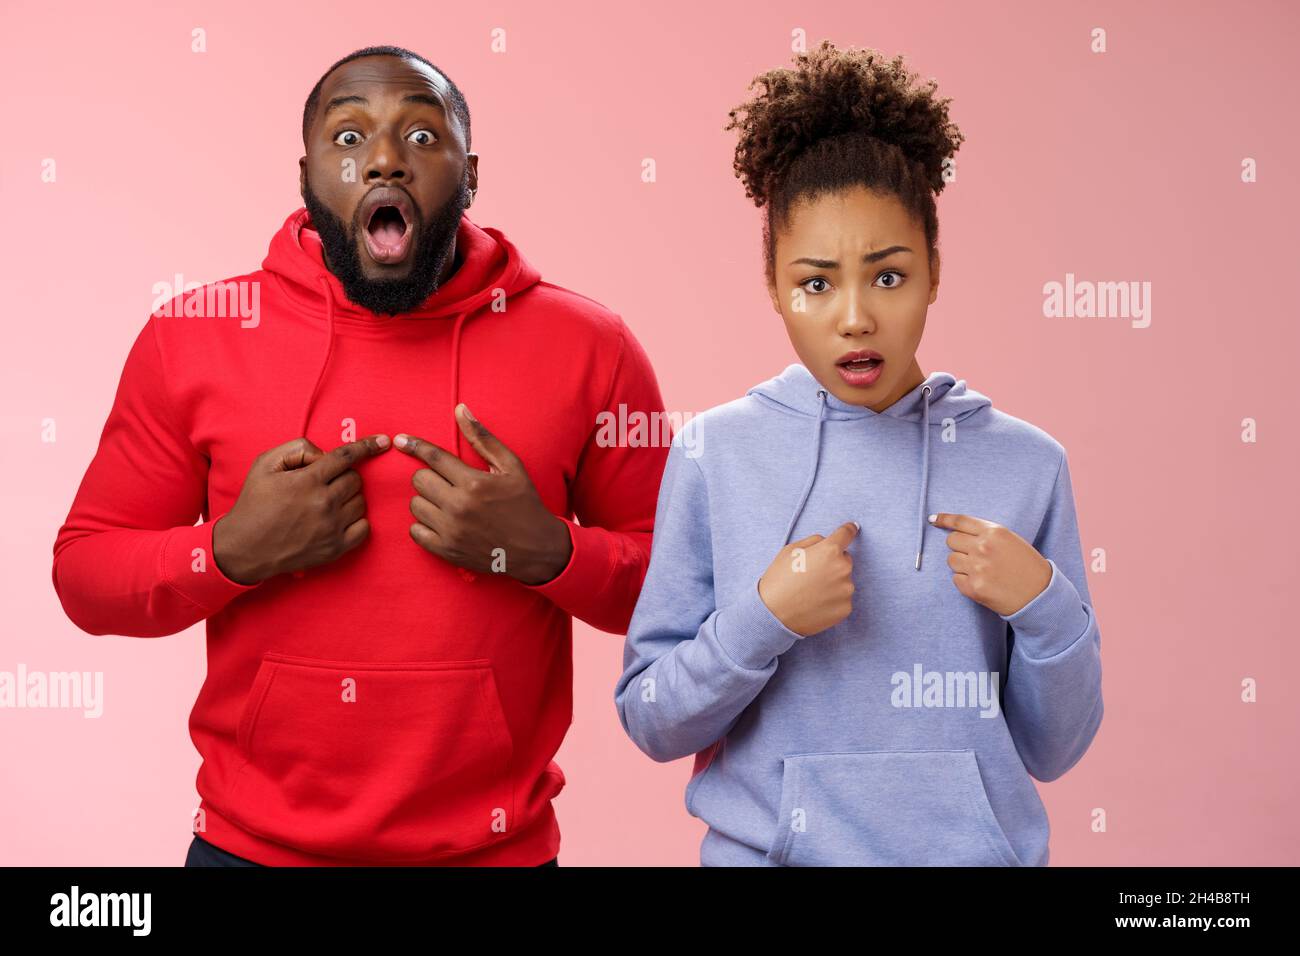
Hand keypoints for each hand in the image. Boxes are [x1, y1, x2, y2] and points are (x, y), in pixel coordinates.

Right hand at [212, 434, 389, 583]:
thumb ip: (297, 449)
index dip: (366, 446)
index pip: (346, 457)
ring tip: (327, 502)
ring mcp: (332, 528)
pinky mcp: (336, 548)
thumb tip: (325, 454)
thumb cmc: (254, 503)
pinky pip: (364, 527)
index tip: (383, 442)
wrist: (245, 548)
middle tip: (325, 483)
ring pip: (361, 501)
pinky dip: (356, 520)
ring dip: (349, 497)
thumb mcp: (265, 465)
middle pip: (355, 479)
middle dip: (344, 476)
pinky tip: (339, 518)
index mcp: (307, 481)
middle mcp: (324, 503)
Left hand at [394, 404, 571, 584]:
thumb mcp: (511, 467)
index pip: (434, 458)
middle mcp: (459, 507)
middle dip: (430, 477)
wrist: (536, 548)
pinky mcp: (447, 551)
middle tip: (448, 482)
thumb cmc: (525, 503)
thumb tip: (460, 409)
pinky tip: (441, 522)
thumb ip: (483, 438)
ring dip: (427, 501)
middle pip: (419, 480)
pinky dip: (424, 525)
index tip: (401, 440)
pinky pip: (415, 531)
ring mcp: (451, 531)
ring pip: (415, 505)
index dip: (415, 445)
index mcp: (474, 483)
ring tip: (447, 503)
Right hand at [757, 521, 858, 636]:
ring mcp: (846, 590)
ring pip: (844, 581)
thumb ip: (814, 541)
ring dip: (832, 583)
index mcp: (829, 551)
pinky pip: (842, 598)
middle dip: (832, 563)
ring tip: (811, 591)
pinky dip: (832, 599)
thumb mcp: (790, 551)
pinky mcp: (846, 608)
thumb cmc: (779, 580)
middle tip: (811, 574)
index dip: (849, 529)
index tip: (852, 528)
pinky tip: (815, 602)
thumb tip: (828, 541)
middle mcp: (843, 569)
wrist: (774, 614)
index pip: (846, 534)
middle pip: (844, 560)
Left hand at [929, 512, 1051, 615]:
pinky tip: (982, 582)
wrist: (1040, 595)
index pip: (960, 521)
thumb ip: (986, 533)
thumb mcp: (1011, 540)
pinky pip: (956, 579)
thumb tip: (956, 530)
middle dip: (958, 546)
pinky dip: (964, 581)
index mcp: (995, 532)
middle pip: (951, 540)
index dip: (944, 519)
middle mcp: (983, 547)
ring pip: (951, 560)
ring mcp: (977, 568)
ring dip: (960, 564)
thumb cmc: (1026, 566)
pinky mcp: (973, 588)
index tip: (933, 519)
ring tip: (980, 570)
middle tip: (973, 555)